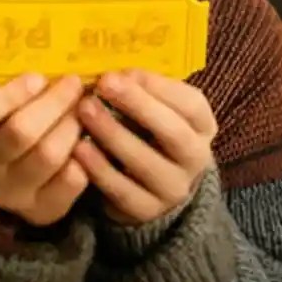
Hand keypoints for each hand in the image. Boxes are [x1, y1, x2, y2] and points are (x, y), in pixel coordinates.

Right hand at [0, 73, 89, 226]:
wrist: (15, 178)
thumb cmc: (15, 123)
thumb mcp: (7, 104)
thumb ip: (24, 84)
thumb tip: (60, 52)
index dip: (10, 93)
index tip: (39, 77)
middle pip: (21, 132)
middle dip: (55, 103)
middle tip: (76, 84)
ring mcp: (11, 194)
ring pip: (49, 154)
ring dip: (73, 126)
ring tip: (86, 110)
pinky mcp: (42, 210)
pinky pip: (71, 180)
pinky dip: (86, 156)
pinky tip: (90, 141)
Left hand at [73, 69, 218, 225]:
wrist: (154, 190)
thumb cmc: (151, 136)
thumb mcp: (157, 111)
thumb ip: (144, 92)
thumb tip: (117, 74)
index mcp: (203, 127)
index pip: (191, 104)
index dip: (159, 87)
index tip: (125, 71)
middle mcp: (196, 158)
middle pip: (172, 132)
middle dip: (137, 105)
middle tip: (104, 83)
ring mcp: (174, 188)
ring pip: (145, 161)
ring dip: (112, 133)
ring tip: (84, 110)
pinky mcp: (147, 211)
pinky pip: (121, 189)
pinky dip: (99, 168)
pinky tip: (78, 148)